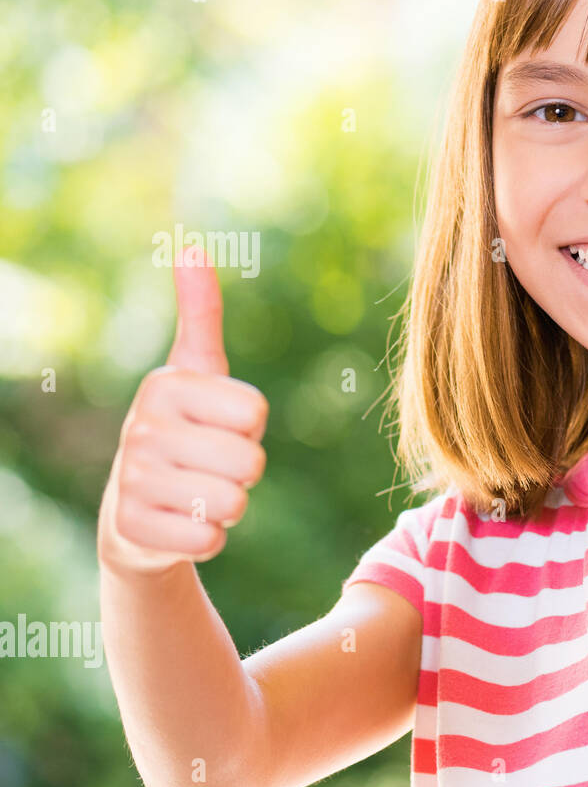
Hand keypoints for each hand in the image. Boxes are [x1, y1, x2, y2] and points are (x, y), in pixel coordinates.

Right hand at [97, 247, 268, 575]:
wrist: (135, 509)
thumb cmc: (183, 430)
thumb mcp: (193, 371)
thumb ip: (200, 313)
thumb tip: (191, 246)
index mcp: (165, 386)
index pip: (255, 413)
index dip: (249, 428)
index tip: (219, 426)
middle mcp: (142, 428)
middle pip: (251, 461)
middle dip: (244, 471)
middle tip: (210, 465)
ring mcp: (133, 480)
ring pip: (234, 502)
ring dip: (229, 505)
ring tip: (197, 493)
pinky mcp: (133, 530)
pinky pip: (211, 540)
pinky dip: (209, 538)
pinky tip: (182, 523)